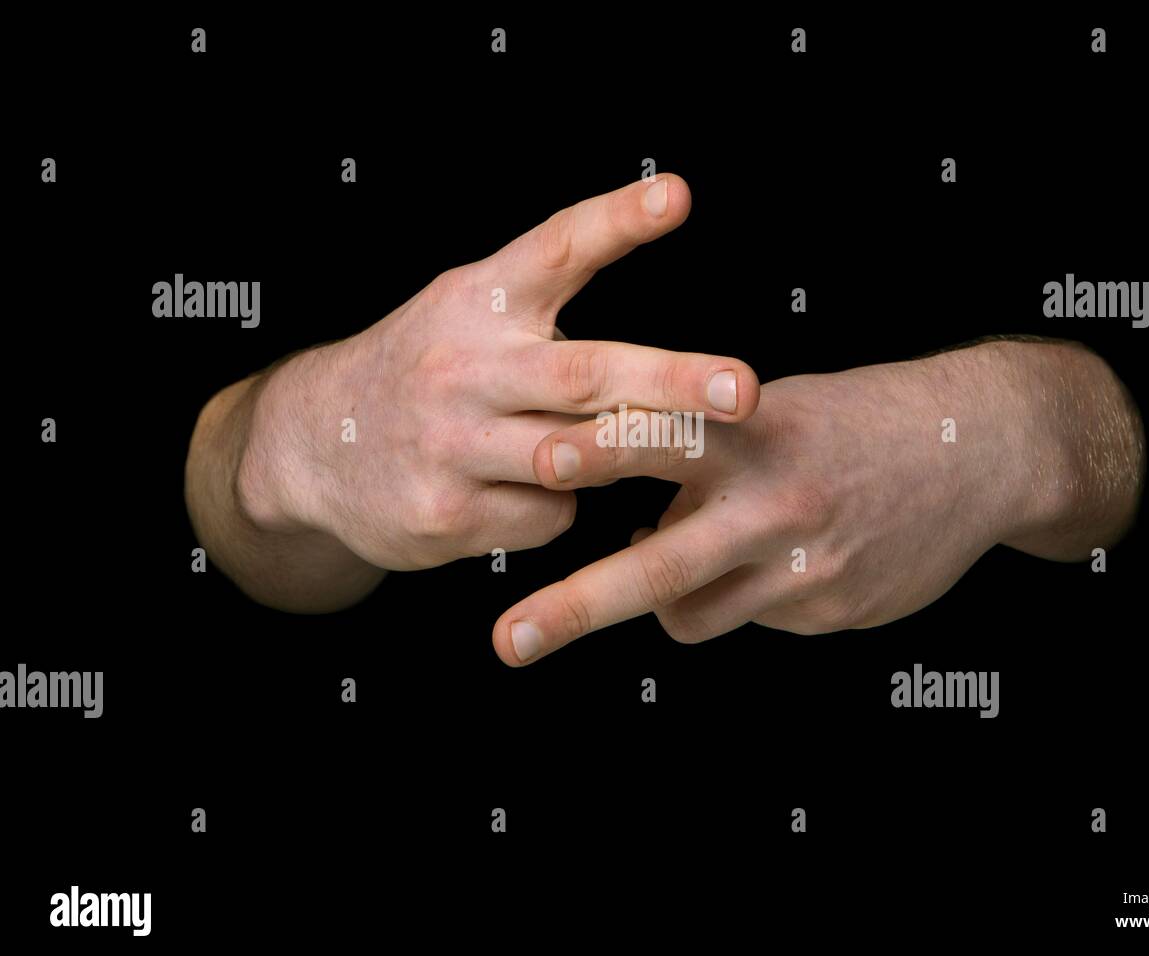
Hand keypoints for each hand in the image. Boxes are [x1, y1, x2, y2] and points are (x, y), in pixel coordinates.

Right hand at [234, 175, 759, 570]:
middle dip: (670, 383)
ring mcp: (451, 444)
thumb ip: (549, 306)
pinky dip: (558, 505)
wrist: (315, 445)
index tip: (675, 195)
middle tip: (740, 388)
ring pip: (577, 459)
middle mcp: (465, 366)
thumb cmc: (426, 370)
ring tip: (640, 446)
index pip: (556, 248)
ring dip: (623, 458)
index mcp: (481, 301)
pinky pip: (547, 516)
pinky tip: (520, 489)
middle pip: (585, 375)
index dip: (617, 220)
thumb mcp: (470, 311)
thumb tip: (658, 344)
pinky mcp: (444, 514)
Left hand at [493, 341, 1143, 663]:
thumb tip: (634, 519)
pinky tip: (789, 557)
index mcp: (752, 433)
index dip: (598, 448)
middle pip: (658, 565)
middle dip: (575, 607)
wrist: (978, 451)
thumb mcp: (776, 413)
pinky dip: (745, 596)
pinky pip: (750, 619)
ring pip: (691, 613)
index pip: (661, 437)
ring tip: (711, 552)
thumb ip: (700, 457)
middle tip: (507, 640)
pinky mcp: (828, 609)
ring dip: (671, 597)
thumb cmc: (856, 423)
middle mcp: (771, 504)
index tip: (542, 460)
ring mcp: (802, 567)